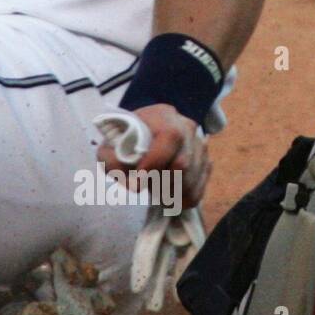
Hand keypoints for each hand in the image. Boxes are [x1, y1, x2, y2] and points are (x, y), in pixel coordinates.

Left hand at [96, 103, 210, 207]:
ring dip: (171, 192)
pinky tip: (169, 198)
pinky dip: (184, 199)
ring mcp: (198, 145)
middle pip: (183, 163)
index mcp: (162, 116)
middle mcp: (186, 127)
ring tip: (154, 189)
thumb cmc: (123, 143)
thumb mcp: (109, 148)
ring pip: (193, 178)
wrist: (139, 138)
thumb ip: (114, 163)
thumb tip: (134, 184)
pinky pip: (200, 187)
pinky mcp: (205, 161)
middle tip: (145, 186)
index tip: (139, 181)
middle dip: (161, 182)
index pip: (170, 136)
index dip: (155, 162)